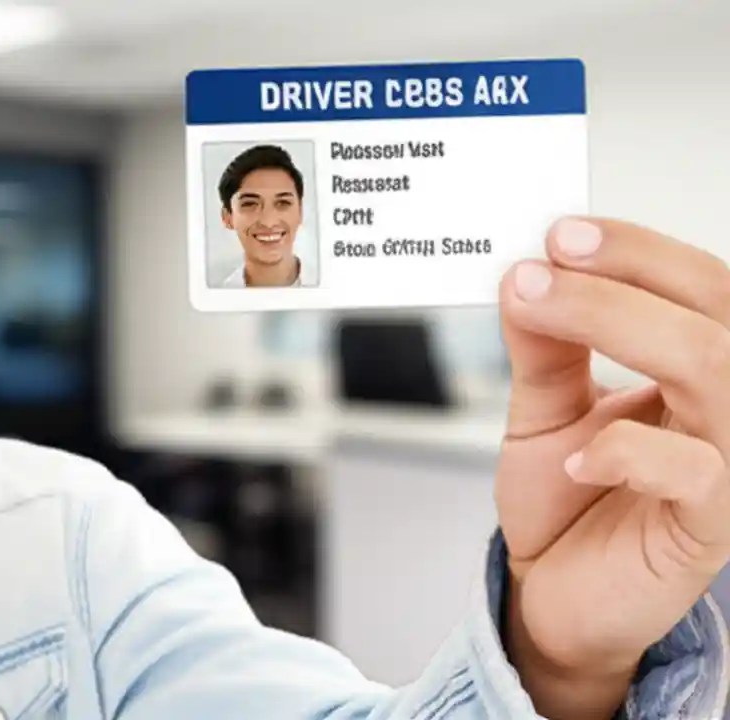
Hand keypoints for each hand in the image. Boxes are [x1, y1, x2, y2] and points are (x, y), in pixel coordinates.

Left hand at [495, 217, 729, 717]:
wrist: (553, 595)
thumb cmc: (564, 502)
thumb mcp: (543, 411)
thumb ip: (543, 349)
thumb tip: (524, 275)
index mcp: (695, 373)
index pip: (697, 292)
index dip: (638, 252)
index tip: (560, 232)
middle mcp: (722, 412)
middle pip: (715, 317)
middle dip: (630, 273)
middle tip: (551, 253)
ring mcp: (725, 469)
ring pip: (715, 372)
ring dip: (622, 326)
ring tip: (540, 308)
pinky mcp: (710, 528)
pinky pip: (698, 474)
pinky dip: (628, 453)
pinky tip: (574, 454)